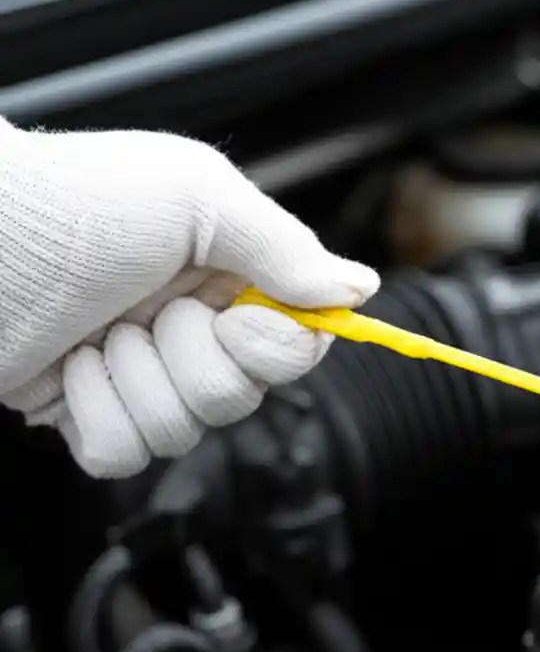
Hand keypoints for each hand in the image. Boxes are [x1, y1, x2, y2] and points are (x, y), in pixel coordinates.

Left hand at [0, 120, 379, 477]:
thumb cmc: (72, 199)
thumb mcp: (198, 195)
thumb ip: (285, 246)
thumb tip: (357, 288)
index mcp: (229, 274)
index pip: (300, 342)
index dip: (278, 347)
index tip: (237, 318)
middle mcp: (189, 325)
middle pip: (246, 396)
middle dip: (196, 360)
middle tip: (150, 309)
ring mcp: (137, 371)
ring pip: (186, 431)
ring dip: (138, 381)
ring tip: (100, 330)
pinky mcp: (85, 411)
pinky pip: (123, 456)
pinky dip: (95, 414)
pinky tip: (70, 366)